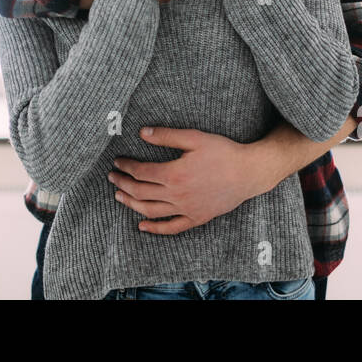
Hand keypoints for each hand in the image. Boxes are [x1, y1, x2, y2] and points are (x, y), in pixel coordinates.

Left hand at [109, 128, 269, 233]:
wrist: (248, 173)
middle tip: (112, 177)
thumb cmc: (223, 152)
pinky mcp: (196, 218)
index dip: (126, 167)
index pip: (141, 172)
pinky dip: (154, 228)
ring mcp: (186, 209)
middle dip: (123, 184)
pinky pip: (171, 227)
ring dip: (131, 204)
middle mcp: (176, 195)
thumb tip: (141, 133)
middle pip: (141, 192)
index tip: (118, 161)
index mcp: (174, 174)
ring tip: (119, 197)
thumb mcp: (194, 138)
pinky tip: (142, 225)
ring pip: (150, 211)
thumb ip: (166, 136)